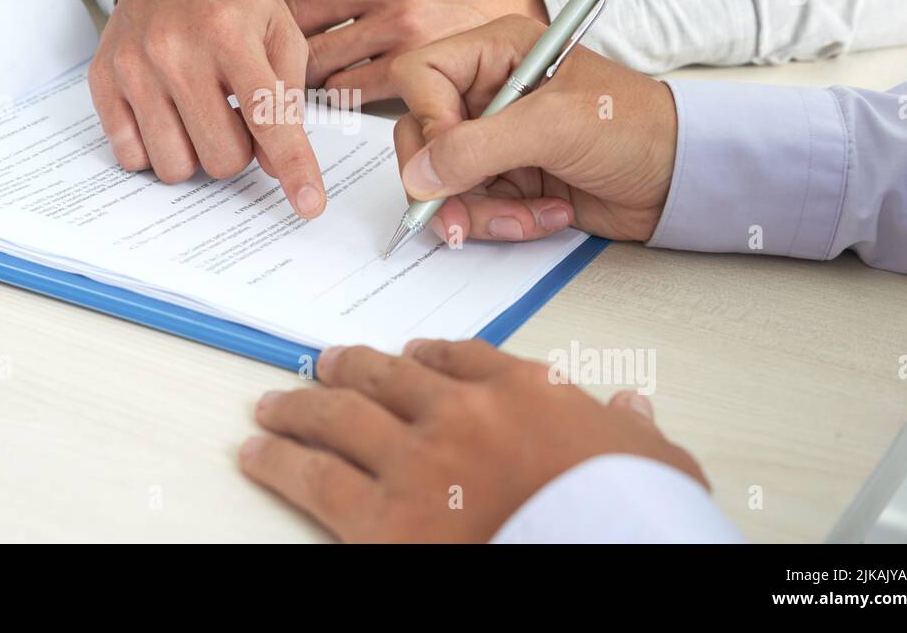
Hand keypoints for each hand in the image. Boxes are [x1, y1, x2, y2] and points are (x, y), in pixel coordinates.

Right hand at [91, 0, 324, 217]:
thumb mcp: (281, 28)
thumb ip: (287, 96)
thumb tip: (276, 167)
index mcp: (229, 31)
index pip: (267, 118)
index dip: (294, 168)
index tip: (309, 205)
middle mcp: (175, 50)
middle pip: (221, 157)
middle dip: (239, 150)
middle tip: (236, 114)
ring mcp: (132, 67)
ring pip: (175, 166)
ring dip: (197, 153)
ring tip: (202, 112)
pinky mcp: (103, 81)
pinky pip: (132, 156)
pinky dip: (156, 148)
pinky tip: (169, 113)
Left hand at [240, 340, 705, 541]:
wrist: (606, 551)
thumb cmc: (629, 513)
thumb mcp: (650, 462)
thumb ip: (625, 427)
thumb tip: (630, 407)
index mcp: (521, 392)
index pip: (461, 357)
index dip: (426, 355)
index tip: (410, 356)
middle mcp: (458, 414)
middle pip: (387, 377)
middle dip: (350, 369)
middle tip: (324, 364)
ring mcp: (415, 462)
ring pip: (339, 418)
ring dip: (299, 406)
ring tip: (273, 403)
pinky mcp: (381, 518)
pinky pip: (314, 477)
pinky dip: (277, 460)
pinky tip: (256, 452)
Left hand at [266, 0, 547, 103]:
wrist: (509, 16)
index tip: (263, 8)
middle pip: (299, 11)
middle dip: (277, 37)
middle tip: (269, 53)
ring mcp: (401, 22)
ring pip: (318, 55)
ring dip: (301, 73)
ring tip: (298, 78)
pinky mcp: (413, 63)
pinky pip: (349, 85)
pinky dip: (334, 93)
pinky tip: (334, 91)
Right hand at [391, 14, 676, 243]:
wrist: (681, 178)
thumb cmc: (635, 128)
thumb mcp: (554, 127)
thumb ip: (478, 148)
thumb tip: (420, 175)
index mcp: (496, 52)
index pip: (421, 76)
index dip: (426, 121)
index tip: (447, 160)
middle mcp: (488, 91)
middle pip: (421, 136)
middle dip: (442, 184)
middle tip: (457, 219)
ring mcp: (495, 138)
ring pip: (442, 181)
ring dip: (479, 211)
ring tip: (530, 216)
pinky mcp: (507, 178)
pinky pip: (473, 206)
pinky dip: (504, 221)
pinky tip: (549, 214)